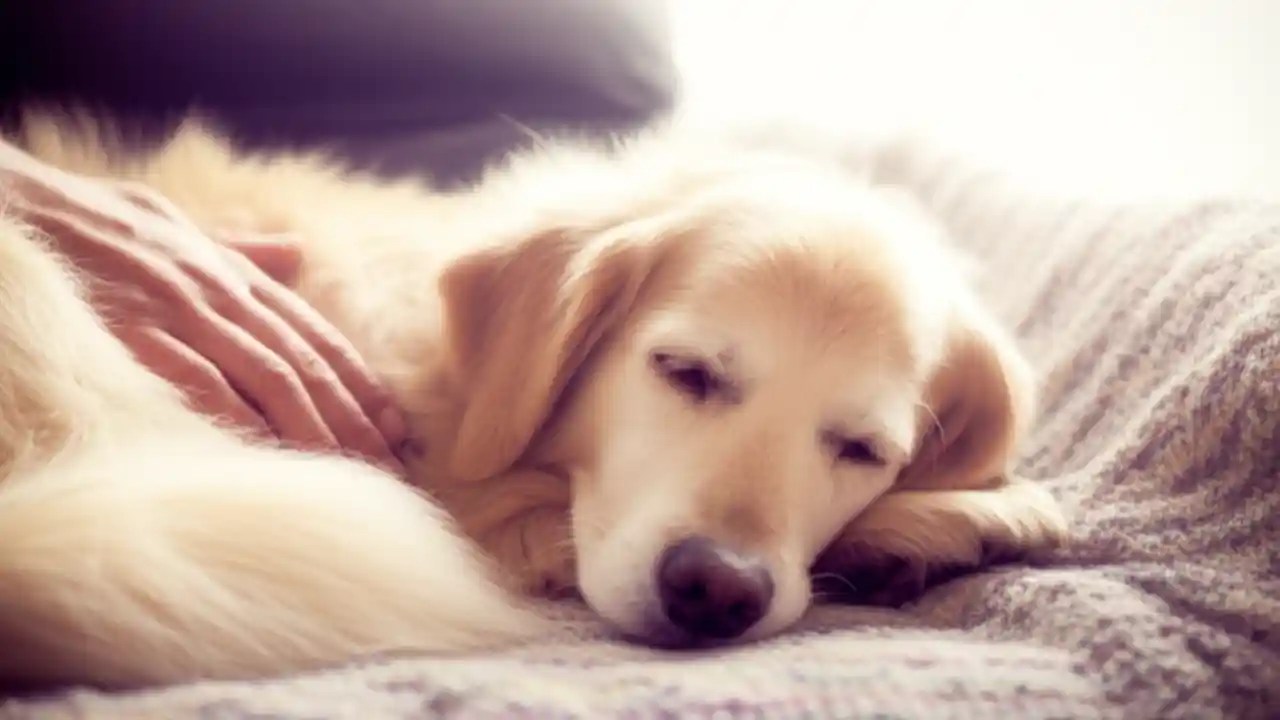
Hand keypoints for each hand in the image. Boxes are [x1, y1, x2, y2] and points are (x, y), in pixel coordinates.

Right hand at [1, 148, 408, 474]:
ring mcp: (180, 313)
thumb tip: (294, 252)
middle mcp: (220, 293)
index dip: (362, 382)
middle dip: (355, 417)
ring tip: (352, 472)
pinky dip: (241, 419)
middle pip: (304, 364)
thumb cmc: (95, 221)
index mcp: (232, 272)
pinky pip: (200, 384)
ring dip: (317, 428)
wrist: (17, 205)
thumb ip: (237, 248)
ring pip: (269, 378)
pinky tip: (271, 455)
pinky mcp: (135, 333)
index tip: (398, 426)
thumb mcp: (176, 225)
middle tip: (392, 466)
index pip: (315, 336)